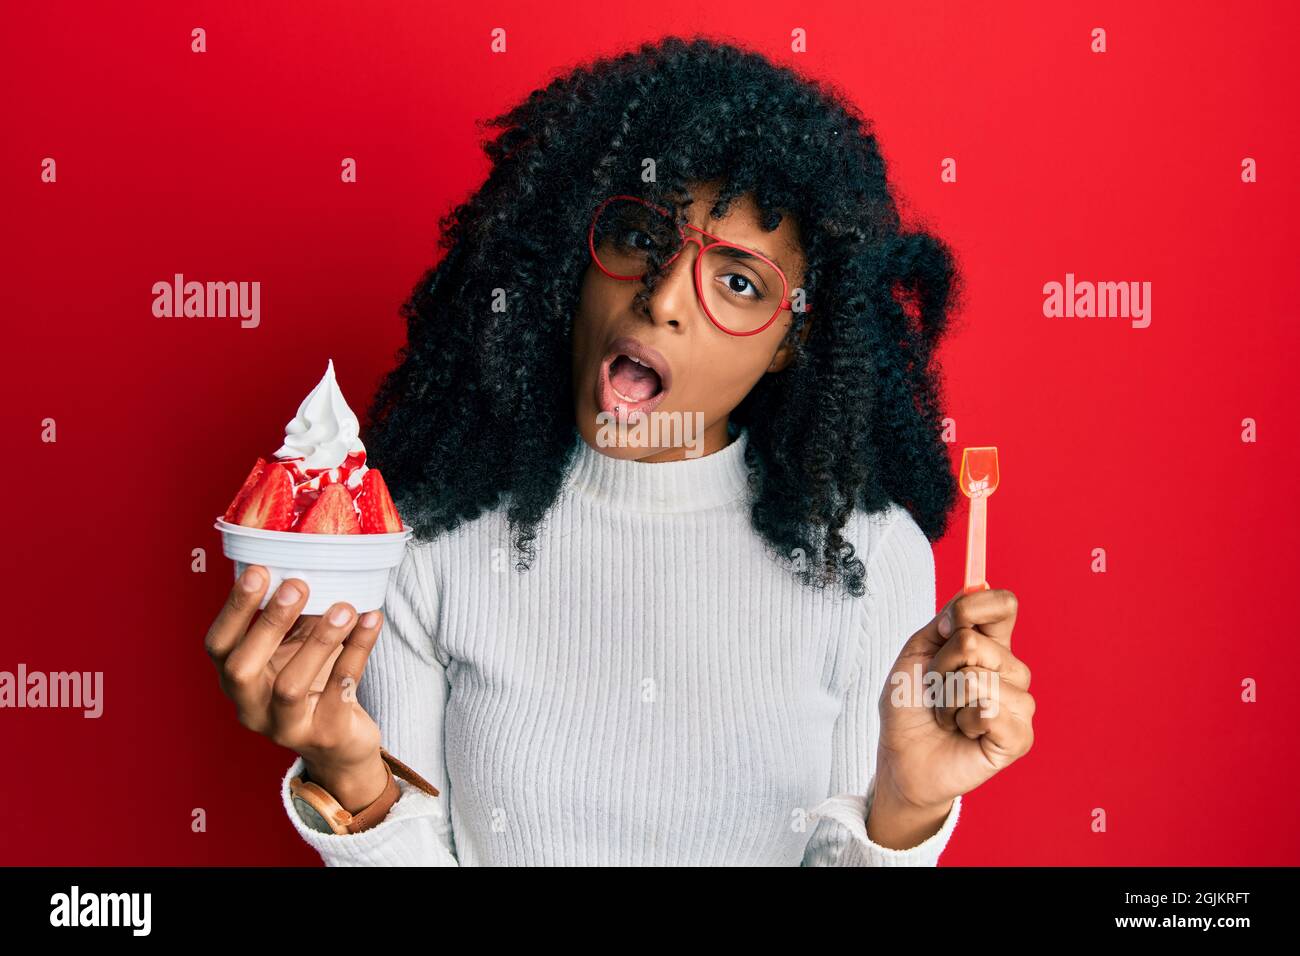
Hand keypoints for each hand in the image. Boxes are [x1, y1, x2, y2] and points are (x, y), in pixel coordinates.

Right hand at [204, 565, 389, 810]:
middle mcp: (251, 707)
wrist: (341, 742)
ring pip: (290, 686)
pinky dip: (358, 651)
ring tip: (345, 607)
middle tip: (299, 584)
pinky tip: (371, 621)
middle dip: (269, 622)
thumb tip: (309, 561)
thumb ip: (293, 616)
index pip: (218, 645)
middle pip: (242, 668)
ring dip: (318, 641)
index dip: (234, 609)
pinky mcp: (323, 735)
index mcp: (237, 679)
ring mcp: (284, 727)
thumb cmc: (314, 682)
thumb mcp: (296, 647)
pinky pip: (339, 691)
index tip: (258, 570)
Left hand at [875, 586, 1033, 813]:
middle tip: (935, 690)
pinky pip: (990, 711)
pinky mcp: (1019, 736)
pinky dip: (962, 721)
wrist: (901, 756)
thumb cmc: (910, 706)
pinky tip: (963, 733)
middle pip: (976, 642)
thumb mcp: (916, 652)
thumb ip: (945, 620)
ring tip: (947, 715)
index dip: (973, 606)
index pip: (1003, 604)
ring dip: (946, 699)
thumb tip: (977, 585)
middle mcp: (1009, 670)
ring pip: (977, 678)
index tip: (945, 626)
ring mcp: (1018, 703)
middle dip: (938, 667)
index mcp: (989, 644)